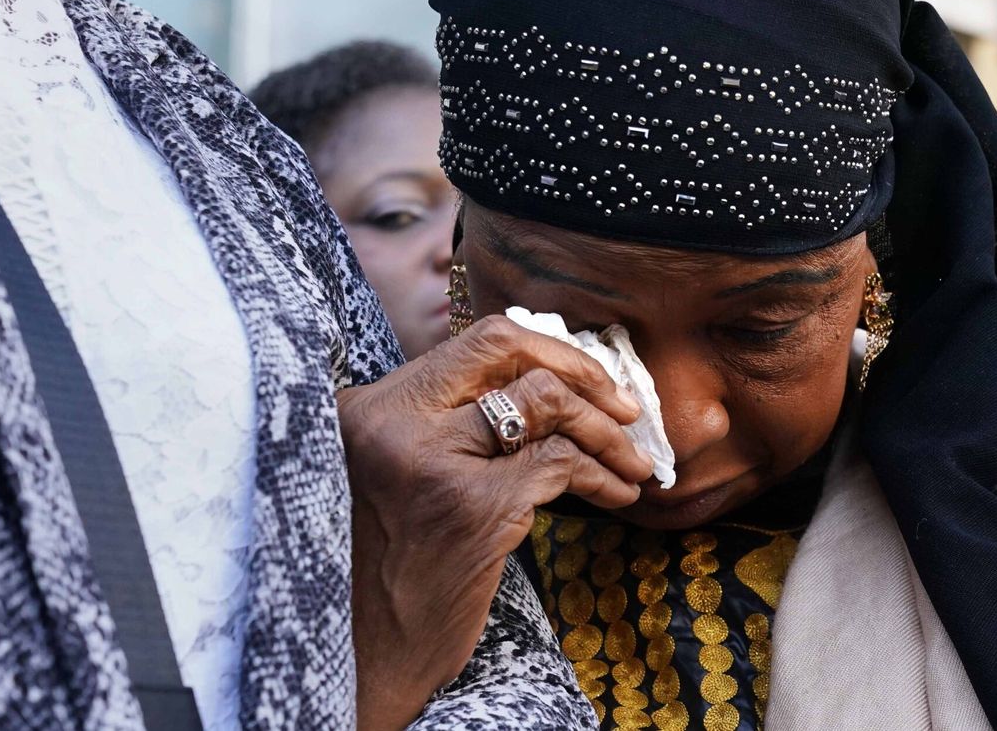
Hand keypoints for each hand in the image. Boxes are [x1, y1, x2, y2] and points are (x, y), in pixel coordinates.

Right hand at [338, 315, 650, 729]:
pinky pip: (561, 465)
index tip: (586, 378)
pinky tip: (617, 494)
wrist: (361, 656)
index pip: (477, 340)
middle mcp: (395, 421)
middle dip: (584, 374)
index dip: (547, 350)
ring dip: (606, 433)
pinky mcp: (473, 507)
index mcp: (372, 406)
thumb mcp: (394, 475)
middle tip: (625, 408)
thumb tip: (544, 385)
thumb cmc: (388, 567)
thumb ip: (444, 424)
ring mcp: (434, 460)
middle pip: (512, 354)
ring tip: (635, 461)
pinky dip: (602, 476)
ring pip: (547, 405)